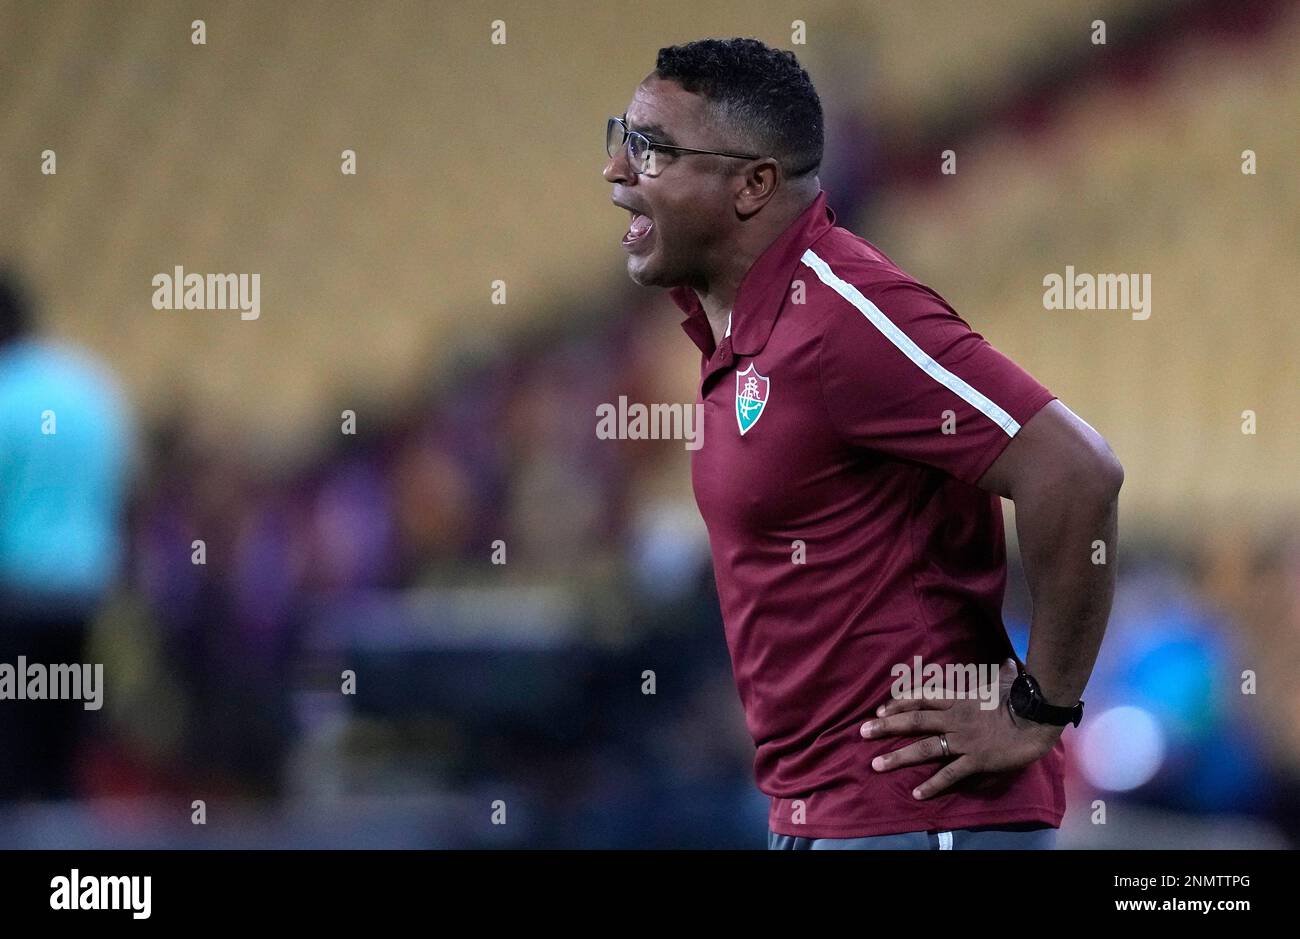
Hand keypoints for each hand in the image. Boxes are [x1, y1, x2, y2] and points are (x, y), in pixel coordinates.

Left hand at [859, 658, 1061, 799]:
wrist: (1038, 718)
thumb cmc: (1022, 699)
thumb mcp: (1008, 683)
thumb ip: (1002, 675)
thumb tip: (1009, 662)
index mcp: (959, 699)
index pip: (922, 698)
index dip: (899, 703)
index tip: (880, 710)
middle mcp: (954, 718)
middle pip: (915, 720)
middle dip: (886, 727)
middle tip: (862, 732)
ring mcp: (963, 740)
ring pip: (925, 747)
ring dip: (898, 757)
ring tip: (876, 765)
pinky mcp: (975, 760)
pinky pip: (950, 773)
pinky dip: (933, 784)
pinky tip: (917, 793)